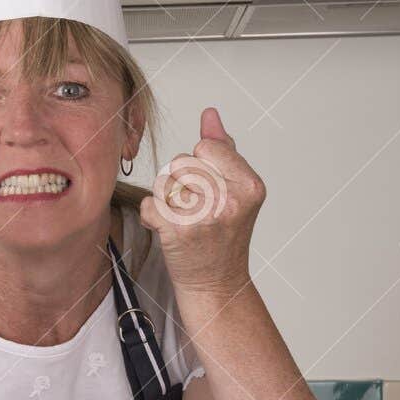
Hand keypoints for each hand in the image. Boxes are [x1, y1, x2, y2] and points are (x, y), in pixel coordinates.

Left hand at [139, 108, 264, 292]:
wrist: (216, 284)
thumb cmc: (223, 237)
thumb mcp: (234, 191)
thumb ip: (223, 149)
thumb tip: (210, 114)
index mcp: (249, 186)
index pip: (206, 147)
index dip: (201, 165)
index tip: (209, 190)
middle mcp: (230, 200)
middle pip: (181, 161)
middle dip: (180, 181)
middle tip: (194, 208)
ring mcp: (204, 216)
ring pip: (163, 181)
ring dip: (165, 198)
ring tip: (182, 218)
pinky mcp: (177, 231)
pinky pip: (149, 204)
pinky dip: (151, 216)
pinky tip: (167, 229)